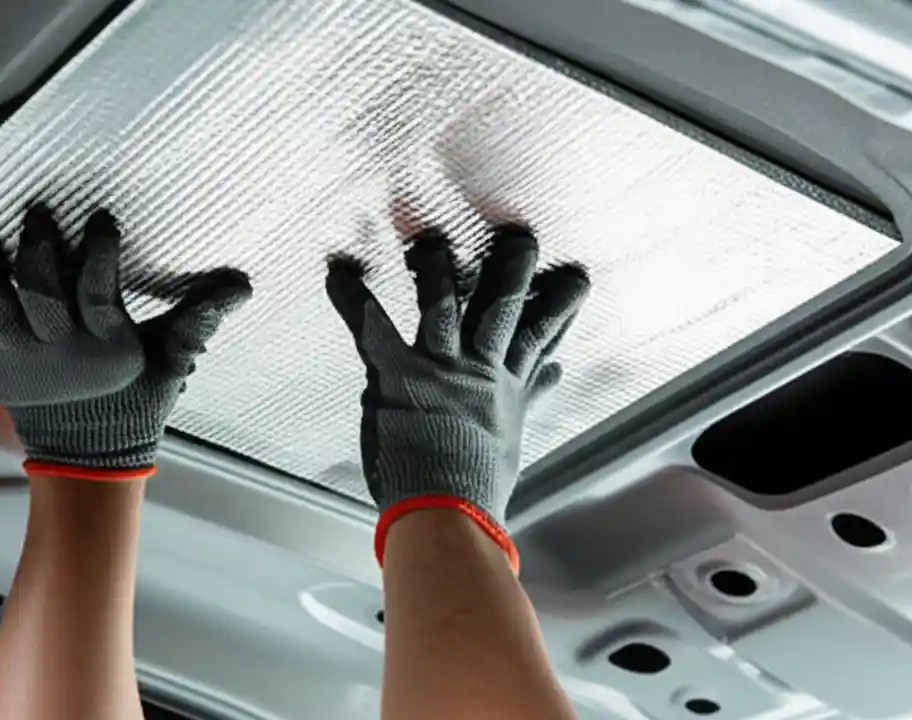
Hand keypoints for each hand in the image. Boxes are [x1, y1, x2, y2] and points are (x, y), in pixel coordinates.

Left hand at [0, 205, 251, 470]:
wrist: (89, 460)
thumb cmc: (132, 404)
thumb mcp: (171, 363)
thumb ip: (198, 320)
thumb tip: (239, 285)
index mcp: (106, 348)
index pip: (98, 291)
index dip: (98, 251)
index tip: (100, 219)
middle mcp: (58, 354)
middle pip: (38, 291)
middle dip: (36, 246)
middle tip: (38, 213)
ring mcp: (18, 363)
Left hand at [326, 225, 587, 565]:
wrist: (447, 517)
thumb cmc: (474, 486)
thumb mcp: (510, 436)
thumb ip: (530, 395)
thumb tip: (556, 372)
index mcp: (505, 384)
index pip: (539, 332)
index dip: (558, 302)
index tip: (573, 275)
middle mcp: (477, 368)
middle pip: (501, 303)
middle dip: (511, 264)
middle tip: (516, 232)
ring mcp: (439, 367)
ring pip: (443, 300)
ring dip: (436, 263)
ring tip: (430, 235)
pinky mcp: (398, 373)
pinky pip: (372, 323)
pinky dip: (352, 295)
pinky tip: (338, 270)